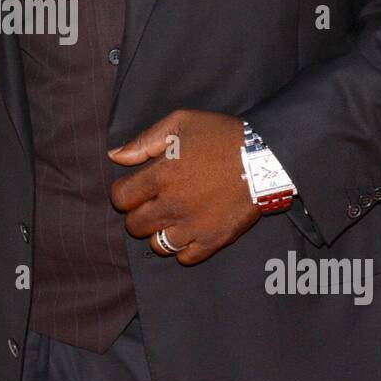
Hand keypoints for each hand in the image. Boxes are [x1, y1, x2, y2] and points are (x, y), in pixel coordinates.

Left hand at [108, 109, 259, 265]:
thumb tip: (115, 156)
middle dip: (138, 214)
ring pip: (157, 245)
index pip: (121, 198)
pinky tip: (189, 231)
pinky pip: (185, 258)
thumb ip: (144, 141)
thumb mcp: (180, 123)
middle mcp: (172, 205)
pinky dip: (183, 248)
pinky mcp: (213, 240)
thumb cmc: (222, 135)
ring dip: (159, 233)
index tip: (135, 189)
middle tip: (153, 204)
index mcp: (161, 175)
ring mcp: (193, 226)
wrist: (266, 157)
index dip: (123, 193)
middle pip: (135, 225)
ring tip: (171, 219)